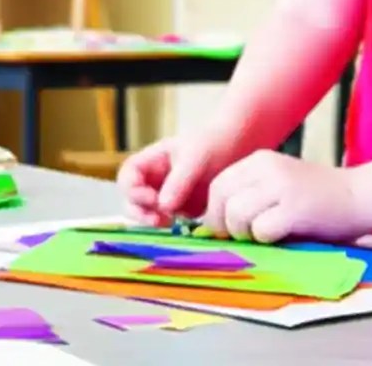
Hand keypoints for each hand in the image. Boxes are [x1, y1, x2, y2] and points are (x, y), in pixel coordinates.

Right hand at [117, 132, 242, 225]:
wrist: (242, 147)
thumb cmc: (214, 143)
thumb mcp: (195, 158)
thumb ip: (179, 181)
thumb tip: (163, 206)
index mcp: (152, 161)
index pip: (129, 175)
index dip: (133, 189)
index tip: (152, 199)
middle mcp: (156, 179)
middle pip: (132, 198)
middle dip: (139, 211)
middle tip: (157, 220)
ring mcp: (168, 195)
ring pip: (148, 212)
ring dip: (152, 220)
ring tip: (170, 223)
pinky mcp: (184, 209)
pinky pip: (171, 220)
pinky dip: (172, 226)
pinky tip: (185, 226)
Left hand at [201, 150, 365, 243]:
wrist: (363, 196)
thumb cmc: (318, 200)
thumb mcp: (277, 186)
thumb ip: (249, 196)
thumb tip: (212, 225)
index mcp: (259, 161)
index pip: (218, 185)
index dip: (215, 211)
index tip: (224, 229)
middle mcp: (267, 167)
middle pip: (221, 198)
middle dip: (223, 224)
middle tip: (241, 237)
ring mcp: (282, 186)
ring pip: (236, 213)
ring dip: (244, 233)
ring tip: (263, 236)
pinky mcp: (296, 208)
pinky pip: (262, 230)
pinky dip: (266, 240)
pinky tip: (283, 237)